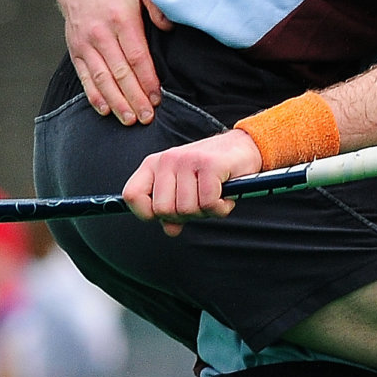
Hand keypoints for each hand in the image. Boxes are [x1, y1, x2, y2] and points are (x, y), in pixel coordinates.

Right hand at [57, 0, 171, 124]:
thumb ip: (156, 4)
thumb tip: (168, 27)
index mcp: (121, 19)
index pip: (137, 56)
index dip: (147, 80)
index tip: (158, 98)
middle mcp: (101, 34)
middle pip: (120, 72)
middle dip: (135, 97)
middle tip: (147, 117)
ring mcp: (85, 44)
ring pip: (102, 78)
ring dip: (116, 102)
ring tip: (130, 120)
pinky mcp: (75, 50)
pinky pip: (84, 77)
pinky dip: (94, 95)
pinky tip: (105, 110)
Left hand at [122, 130, 262, 232]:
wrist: (244, 147)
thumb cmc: (212, 170)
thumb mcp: (185, 187)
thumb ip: (172, 208)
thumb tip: (169, 229)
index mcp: (154, 164)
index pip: (132, 195)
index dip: (146, 213)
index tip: (164, 216)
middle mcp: (168, 160)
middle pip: (163, 210)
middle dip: (184, 215)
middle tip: (199, 203)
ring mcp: (188, 160)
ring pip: (186, 209)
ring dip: (205, 212)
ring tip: (214, 196)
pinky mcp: (210, 165)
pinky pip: (208, 204)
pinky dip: (220, 208)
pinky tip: (225, 196)